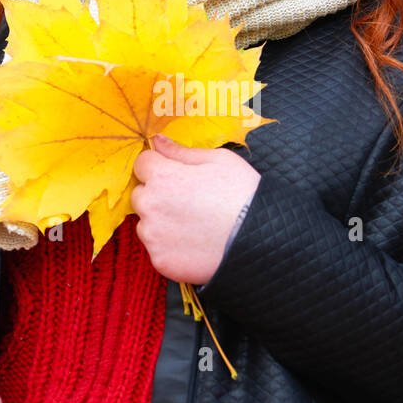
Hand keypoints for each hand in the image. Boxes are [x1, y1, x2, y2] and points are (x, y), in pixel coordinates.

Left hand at [130, 134, 260, 284]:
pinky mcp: (160, 261)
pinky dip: (171, 247)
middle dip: (158, 196)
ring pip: (147, 224)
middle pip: (141, 195)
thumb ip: (181, 151)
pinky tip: (194, 243)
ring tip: (194, 226)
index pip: (142, 164)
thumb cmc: (242, 194)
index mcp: (162, 177)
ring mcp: (153, 236)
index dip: (159, 167)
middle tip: (189, 203)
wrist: (261, 240)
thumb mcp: (218, 160)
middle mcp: (150, 206)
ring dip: (162, 223)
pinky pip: (157, 249)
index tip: (176, 176)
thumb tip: (157, 141)